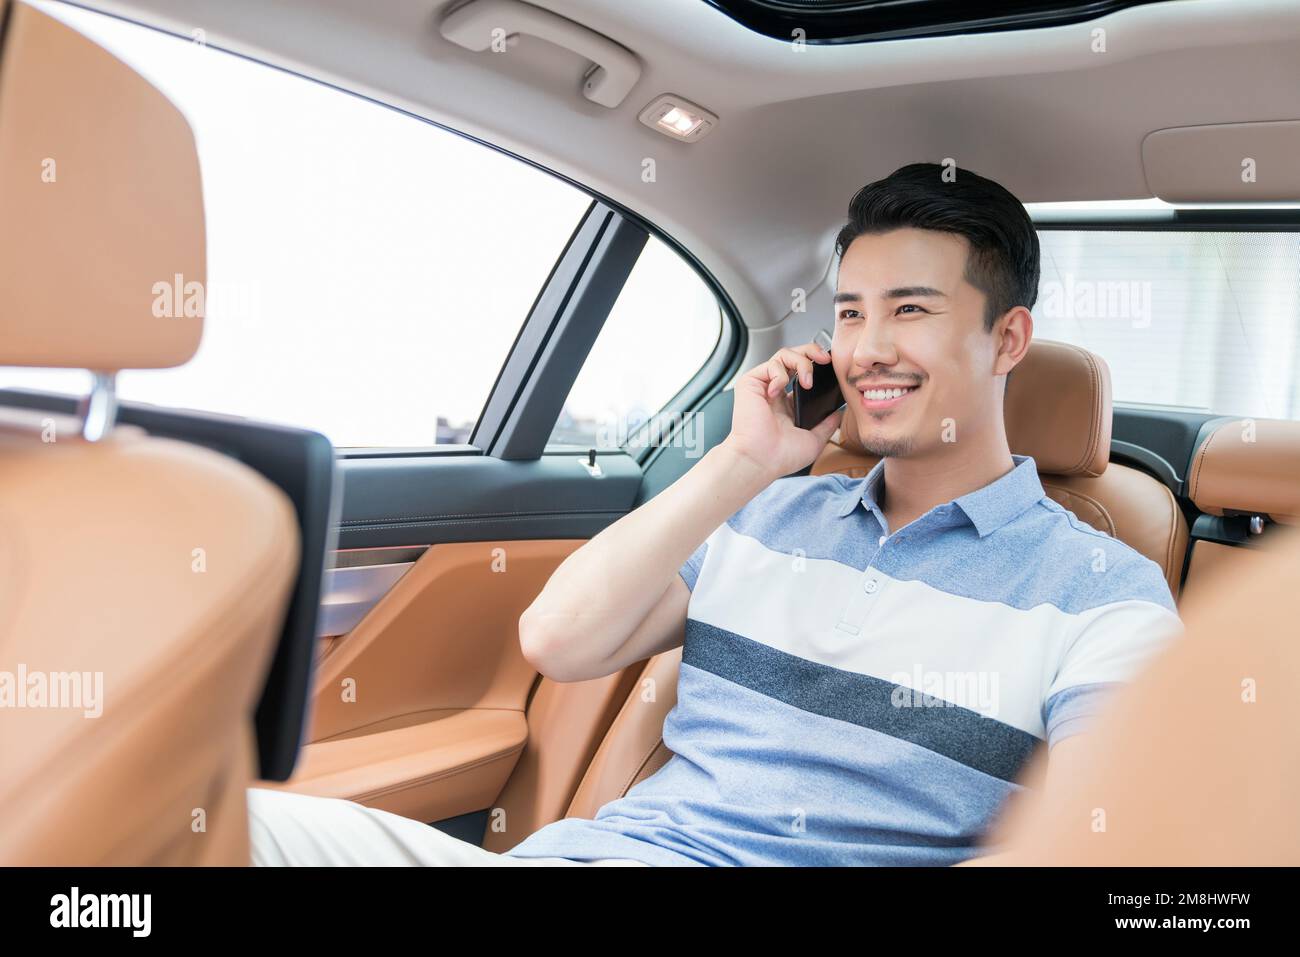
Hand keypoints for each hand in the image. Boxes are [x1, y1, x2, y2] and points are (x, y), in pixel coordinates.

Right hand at [723, 342, 844, 479]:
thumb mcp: (814, 440)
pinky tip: (778, 392)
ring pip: (784, 354)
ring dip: (801, 362)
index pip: (803, 373)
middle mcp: (775, 392)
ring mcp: (763, 386)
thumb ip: (827, 424)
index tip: (831, 368)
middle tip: (825, 359)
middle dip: (812, 352)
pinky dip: (779, 374)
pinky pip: (770, 364)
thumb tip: (838, 413)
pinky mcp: (750, 383)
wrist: (761, 460)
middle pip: (794, 357)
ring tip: (808, 382)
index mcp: (787, 404)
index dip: (817, 366)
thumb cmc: (781, 456)